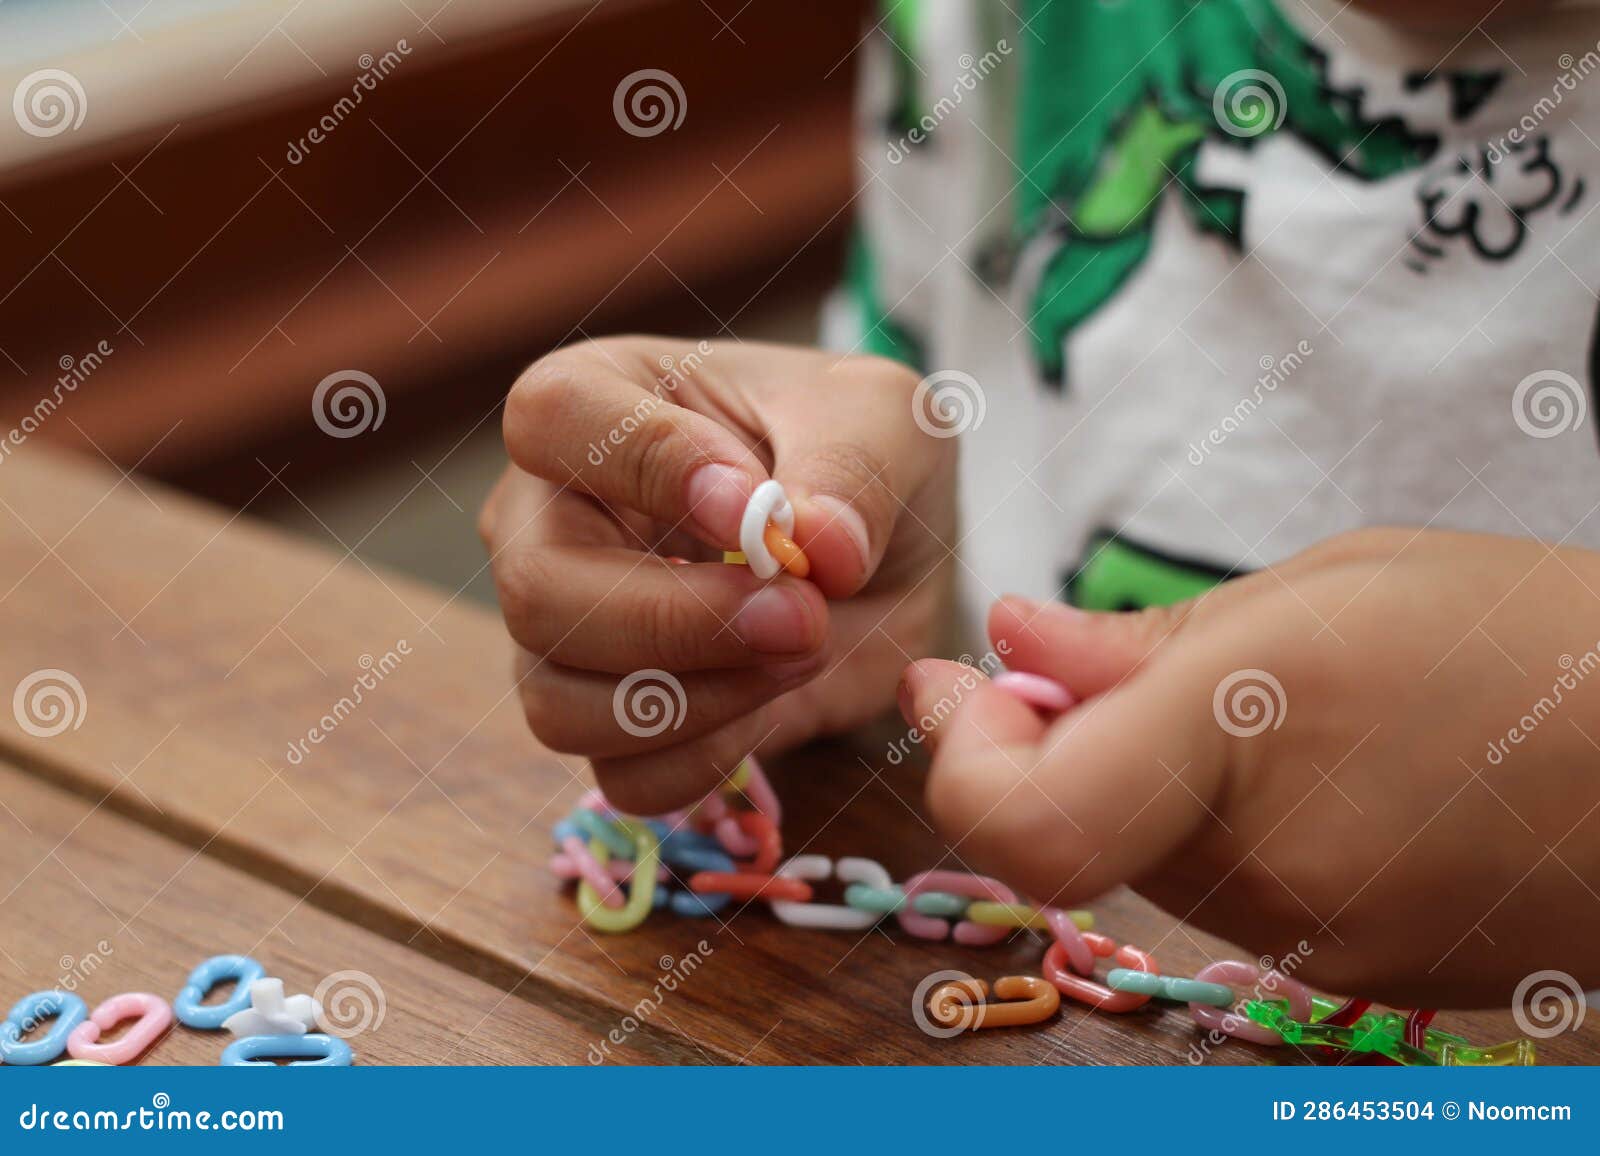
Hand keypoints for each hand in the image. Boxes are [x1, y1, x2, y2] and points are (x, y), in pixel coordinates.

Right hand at [482, 336, 954, 813]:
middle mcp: (548, 515)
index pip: (554, 416)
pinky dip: (705, 759)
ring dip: (698, 701)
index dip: (649, 466)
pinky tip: (773, 708)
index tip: (757, 507)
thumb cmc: (856, 450)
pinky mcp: (608, 720)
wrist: (886, 548)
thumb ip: (852, 469)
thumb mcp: (885, 420)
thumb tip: (815, 547)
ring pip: (561, 701)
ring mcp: (564, 629)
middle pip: (539, 589)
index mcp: (597, 398)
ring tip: (802, 652)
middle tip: (803, 617)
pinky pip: (620, 776)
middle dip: (679, 620)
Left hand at [901, 529, 1599, 1005]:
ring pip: (1143, 862)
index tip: (961, 688)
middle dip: (1041, 749)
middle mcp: (1263, 869)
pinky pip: (1226, 897)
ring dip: (1133, 785)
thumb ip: (1147, 640)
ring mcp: (1309, 943)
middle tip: (1062, 670)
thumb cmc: (1533, 640)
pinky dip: (1210, 830)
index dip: (963, 759)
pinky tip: (1294, 765)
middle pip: (1069, 831)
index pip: (1025, 819)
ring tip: (1230, 702)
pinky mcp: (1348, 977)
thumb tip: (1016, 643)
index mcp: (1244, 737)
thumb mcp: (1327, 588)